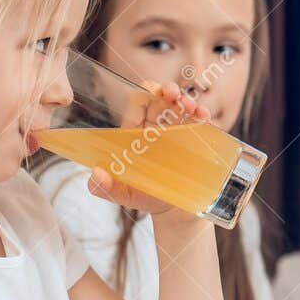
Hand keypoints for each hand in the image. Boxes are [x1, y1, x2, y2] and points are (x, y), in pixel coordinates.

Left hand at [85, 81, 210, 216]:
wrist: (174, 210)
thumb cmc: (146, 197)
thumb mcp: (124, 194)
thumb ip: (106, 187)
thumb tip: (96, 174)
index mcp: (136, 133)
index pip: (138, 104)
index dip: (144, 94)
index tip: (153, 94)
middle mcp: (156, 128)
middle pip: (161, 99)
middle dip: (167, 90)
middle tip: (172, 93)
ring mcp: (176, 132)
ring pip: (180, 106)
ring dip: (185, 99)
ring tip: (189, 106)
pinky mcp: (193, 139)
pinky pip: (197, 120)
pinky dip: (201, 113)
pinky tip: (203, 115)